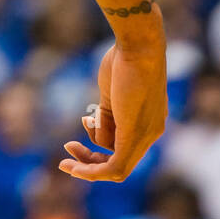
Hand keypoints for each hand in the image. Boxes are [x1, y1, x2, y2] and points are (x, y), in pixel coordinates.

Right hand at [59, 18, 167, 181]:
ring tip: (70, 145)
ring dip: (88, 162)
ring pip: (116, 167)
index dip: (100, 144)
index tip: (82, 123)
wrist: (138, 45)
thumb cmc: (125, 59)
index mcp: (148, 120)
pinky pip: (116, 168)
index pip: (125, 145)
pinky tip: (75, 168)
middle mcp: (151, 133)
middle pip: (120, 160)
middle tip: (68, 148)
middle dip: (91, 160)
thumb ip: (106, 112)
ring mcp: (145, 136)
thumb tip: (92, 124)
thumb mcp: (112, 90)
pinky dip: (94, 172)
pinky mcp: (134, 135)